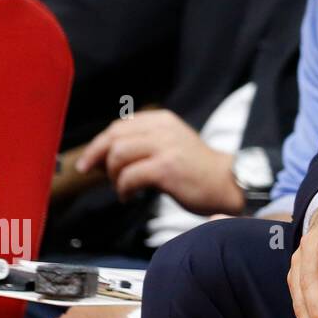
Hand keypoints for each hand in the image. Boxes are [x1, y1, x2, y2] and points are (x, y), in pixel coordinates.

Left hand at [76, 110, 239, 214]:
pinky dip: (123, 189)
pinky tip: (129, 197)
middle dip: (96, 157)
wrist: (228, 183)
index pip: (118, 126)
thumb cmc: (197, 170)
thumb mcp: (171, 145)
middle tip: (91, 174)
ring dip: (112, 175)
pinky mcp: (167, 168)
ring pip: (117, 155)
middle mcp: (163, 129)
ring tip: (121, 187)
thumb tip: (102, 157)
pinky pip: (129, 177)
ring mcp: (166, 147)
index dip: (98, 144)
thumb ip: (143, 144)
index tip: (89, 161)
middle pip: (113, 137)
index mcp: (162, 120)